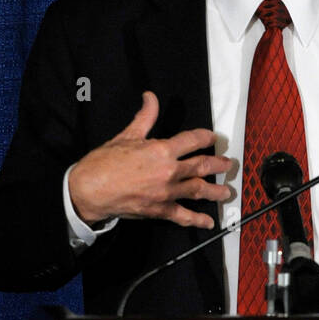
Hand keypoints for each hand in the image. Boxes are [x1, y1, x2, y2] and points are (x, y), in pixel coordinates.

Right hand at [67, 91, 233, 227]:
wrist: (90, 190)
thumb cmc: (104, 163)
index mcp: (162, 150)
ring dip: (215, 191)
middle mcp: (169, 171)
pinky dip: (197, 219)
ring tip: (226, 192)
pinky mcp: (160, 210)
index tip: (212, 138)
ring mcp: (167, 192)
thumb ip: (145, 118)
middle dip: (218, 165)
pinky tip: (208, 221)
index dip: (206, 138)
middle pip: (202, 166)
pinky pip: (183, 216)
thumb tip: (151, 97)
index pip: (192, 140)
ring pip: (198, 191)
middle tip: (228, 165)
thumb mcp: (127, 135)